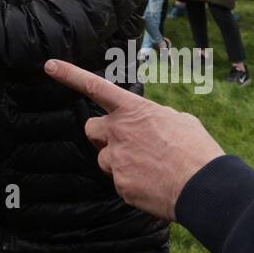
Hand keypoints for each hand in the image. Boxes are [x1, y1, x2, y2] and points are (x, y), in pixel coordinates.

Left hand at [44, 59, 223, 220]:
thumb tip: (152, 124)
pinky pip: (118, 182)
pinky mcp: (120, 184)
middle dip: (102, 136)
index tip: (49, 66)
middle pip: (92, 129)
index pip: (95, 86)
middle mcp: (118, 131)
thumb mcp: (179, 121)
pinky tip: (152, 185)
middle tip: (124, 144)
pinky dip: (131, 184)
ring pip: (104, 158)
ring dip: (118, 162)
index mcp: (133, 110)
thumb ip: (156, 117)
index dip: (69, 74)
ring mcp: (116, 158)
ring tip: (148, 168)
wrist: (203, 186)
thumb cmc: (197, 151)